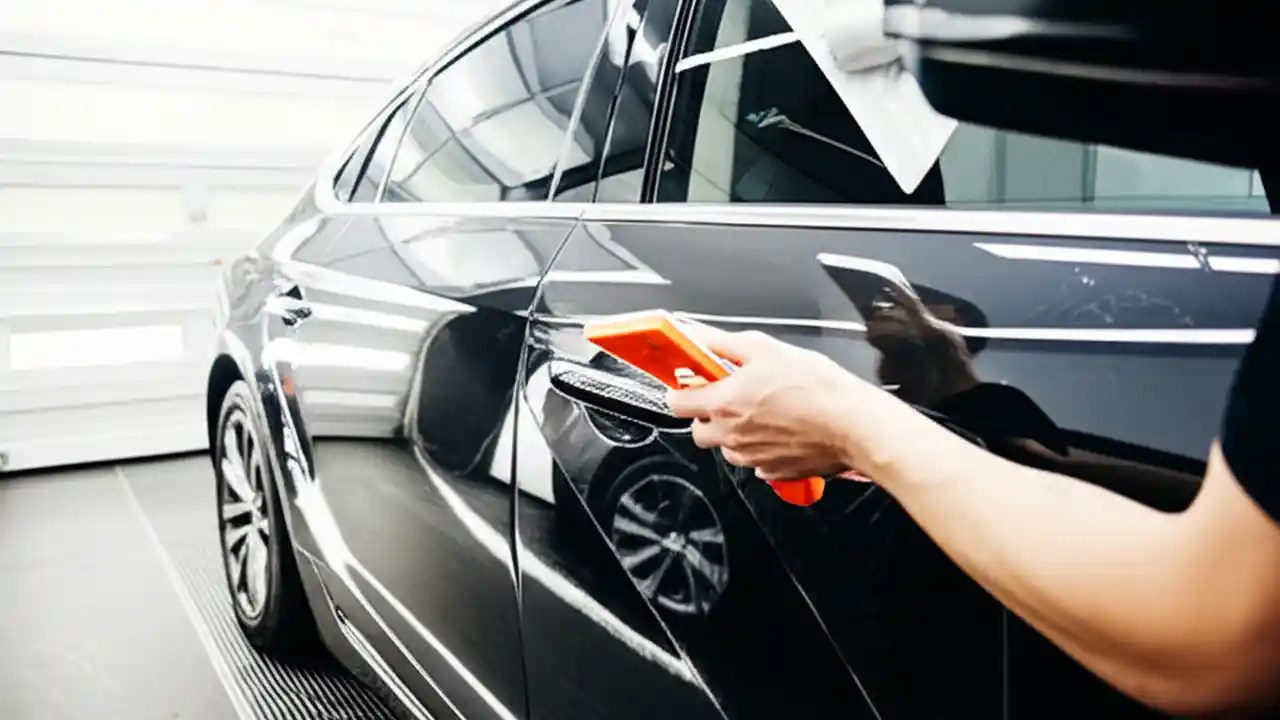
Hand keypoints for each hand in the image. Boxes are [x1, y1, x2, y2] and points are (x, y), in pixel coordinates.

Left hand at [666, 322, 888, 480]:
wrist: (853, 424)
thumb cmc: (817, 387)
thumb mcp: (766, 349)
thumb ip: (723, 343)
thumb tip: (697, 335)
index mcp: (723, 403)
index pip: (676, 403)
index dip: (684, 390)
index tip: (697, 381)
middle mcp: (731, 435)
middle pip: (698, 430)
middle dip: (708, 413)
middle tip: (732, 395)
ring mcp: (751, 457)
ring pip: (726, 447)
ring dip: (734, 431)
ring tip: (763, 411)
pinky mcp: (772, 471)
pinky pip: (754, 461)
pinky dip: (760, 447)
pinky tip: (781, 429)